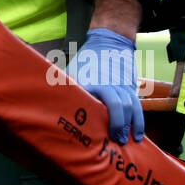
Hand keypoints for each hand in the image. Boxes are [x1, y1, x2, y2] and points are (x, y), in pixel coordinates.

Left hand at [71, 28, 143, 143]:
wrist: (109, 43)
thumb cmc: (85, 61)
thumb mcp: (70, 71)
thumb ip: (62, 86)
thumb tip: (45, 101)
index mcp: (89, 82)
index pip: (91, 103)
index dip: (91, 118)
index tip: (89, 134)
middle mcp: (107, 85)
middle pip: (115, 107)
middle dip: (116, 125)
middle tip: (112, 140)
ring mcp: (121, 86)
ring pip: (129, 107)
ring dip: (128, 126)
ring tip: (123, 141)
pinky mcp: (130, 89)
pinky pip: (137, 106)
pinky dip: (139, 122)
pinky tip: (137, 135)